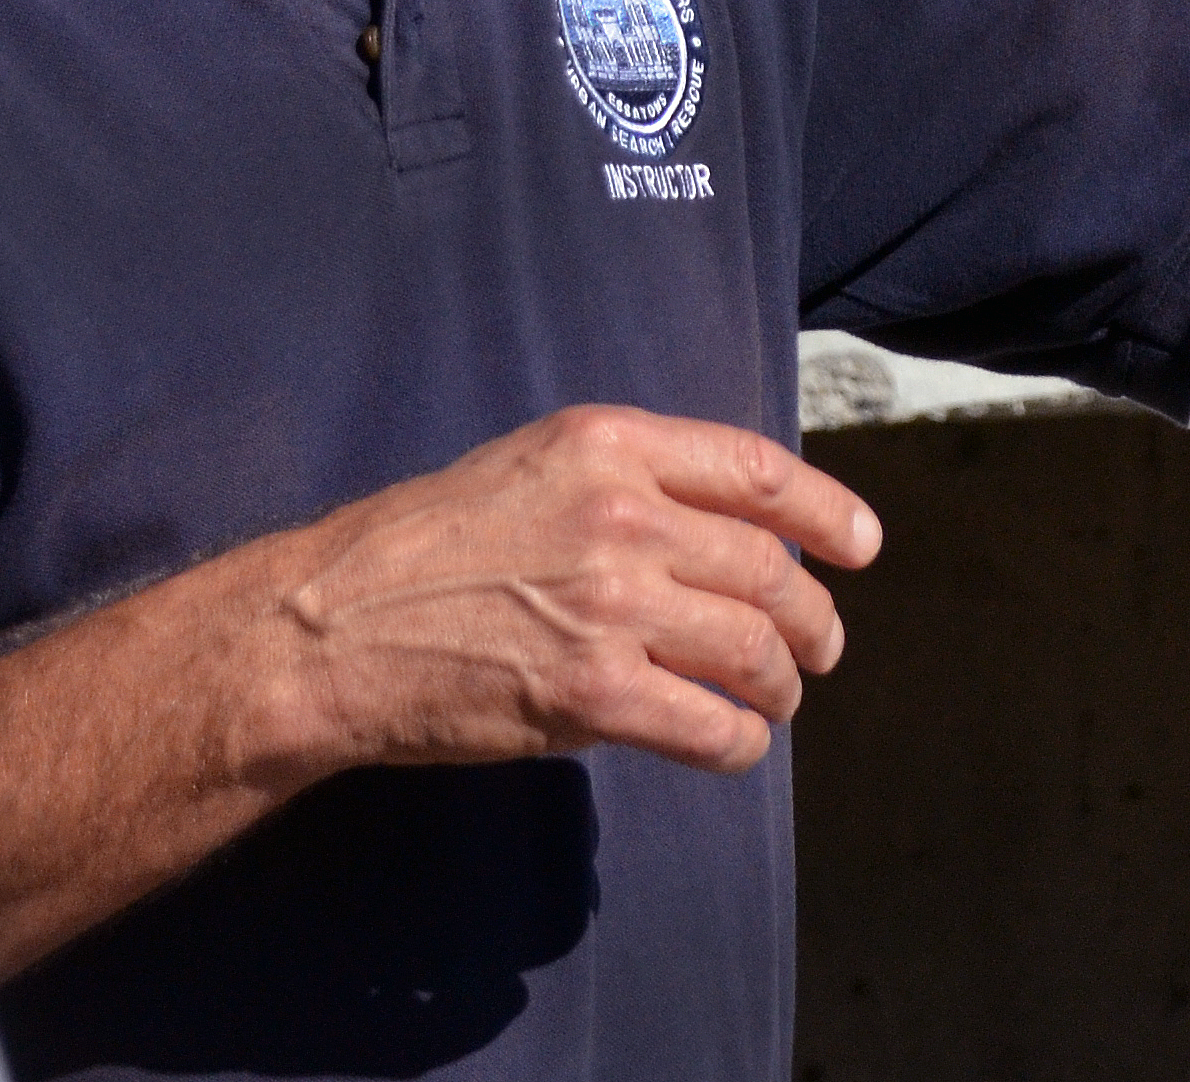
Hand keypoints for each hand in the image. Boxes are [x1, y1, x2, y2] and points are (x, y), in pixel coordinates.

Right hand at [262, 404, 882, 779]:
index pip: (758, 471)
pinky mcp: (592, 692)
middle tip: (821, 647)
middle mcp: (623, 514)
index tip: (862, 546)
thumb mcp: (531, 467)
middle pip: (767, 570)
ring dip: (781, 685)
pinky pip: (708, 724)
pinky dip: (738, 743)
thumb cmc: (422, 548)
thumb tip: (721, 527)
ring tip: (778, 700)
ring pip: (753, 648)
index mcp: (611, 444)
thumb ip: (628, 482)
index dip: (826, 513)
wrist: (327, 629)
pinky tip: (733, 745)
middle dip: (812, 619)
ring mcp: (611, 604)